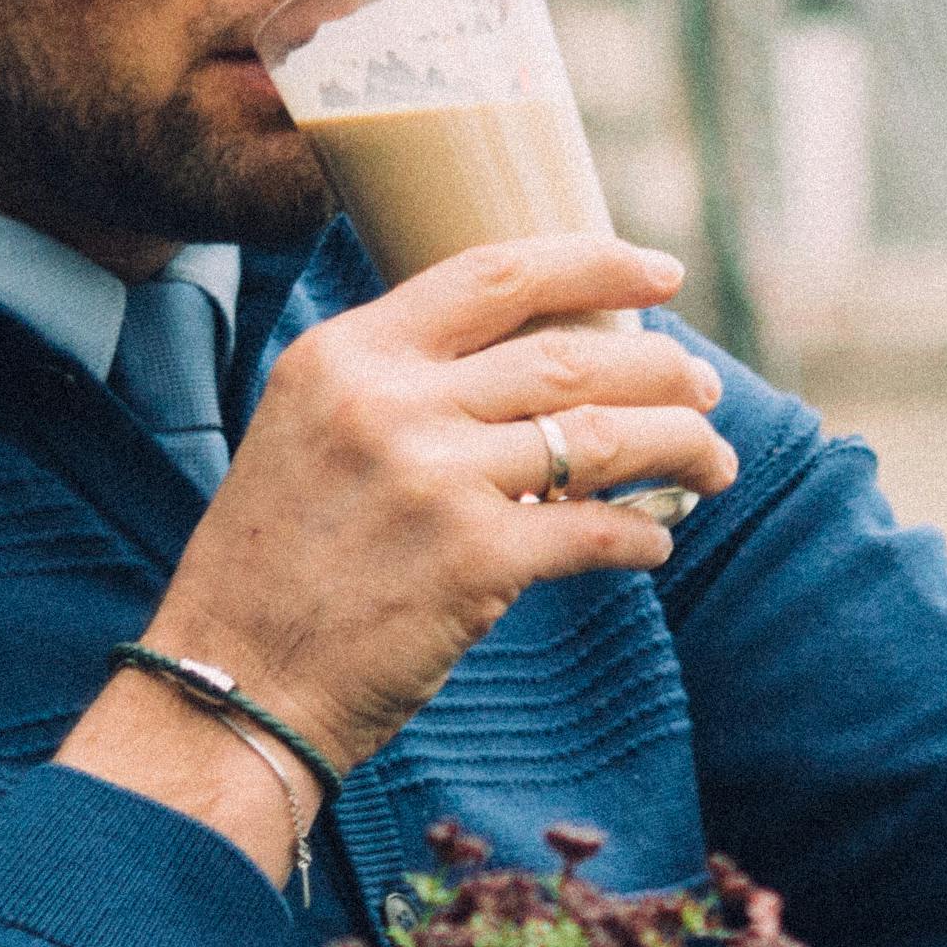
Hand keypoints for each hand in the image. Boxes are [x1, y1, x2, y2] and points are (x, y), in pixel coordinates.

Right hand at [58, 234, 733, 871]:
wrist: (232, 684)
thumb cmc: (275, 570)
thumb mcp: (310, 435)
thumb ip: (399, 387)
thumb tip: (538, 371)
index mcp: (346, 355)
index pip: (495, 272)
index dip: (596, 262)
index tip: (659, 272)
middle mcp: (389, 402)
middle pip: (570, 353)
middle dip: (661, 365)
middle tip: (703, 384)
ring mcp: (433, 480)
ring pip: (602, 434)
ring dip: (680, 444)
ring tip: (714, 461)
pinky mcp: (473, 562)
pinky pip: (596, 531)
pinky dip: (641, 534)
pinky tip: (654, 541)